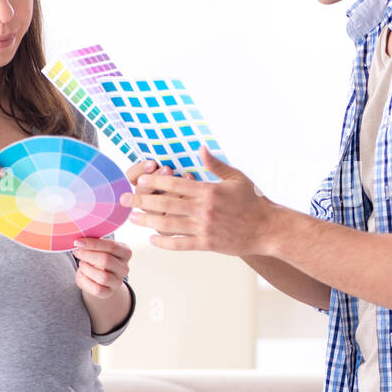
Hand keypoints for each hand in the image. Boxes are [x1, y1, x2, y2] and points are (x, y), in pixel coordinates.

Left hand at [71, 237, 131, 297]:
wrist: (98, 278)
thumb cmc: (97, 258)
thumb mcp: (99, 248)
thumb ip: (93, 243)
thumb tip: (79, 242)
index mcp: (125, 253)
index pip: (112, 247)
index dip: (93, 244)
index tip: (78, 242)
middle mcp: (124, 268)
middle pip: (106, 260)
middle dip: (88, 255)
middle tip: (77, 252)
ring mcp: (118, 281)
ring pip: (102, 276)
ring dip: (87, 268)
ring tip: (82, 264)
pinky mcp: (109, 292)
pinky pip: (97, 289)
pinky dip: (85, 281)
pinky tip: (82, 275)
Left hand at [120, 147, 273, 254]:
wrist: (266, 229)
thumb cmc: (252, 202)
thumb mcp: (236, 178)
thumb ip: (215, 164)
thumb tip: (200, 148)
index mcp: (209, 191)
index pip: (175, 184)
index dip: (154, 182)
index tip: (140, 181)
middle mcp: (204, 209)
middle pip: (165, 204)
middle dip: (141, 200)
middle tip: (124, 199)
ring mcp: (204, 228)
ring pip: (168, 224)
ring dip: (147, 221)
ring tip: (133, 218)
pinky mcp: (207, 244)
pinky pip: (180, 244)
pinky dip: (164, 242)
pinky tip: (152, 239)